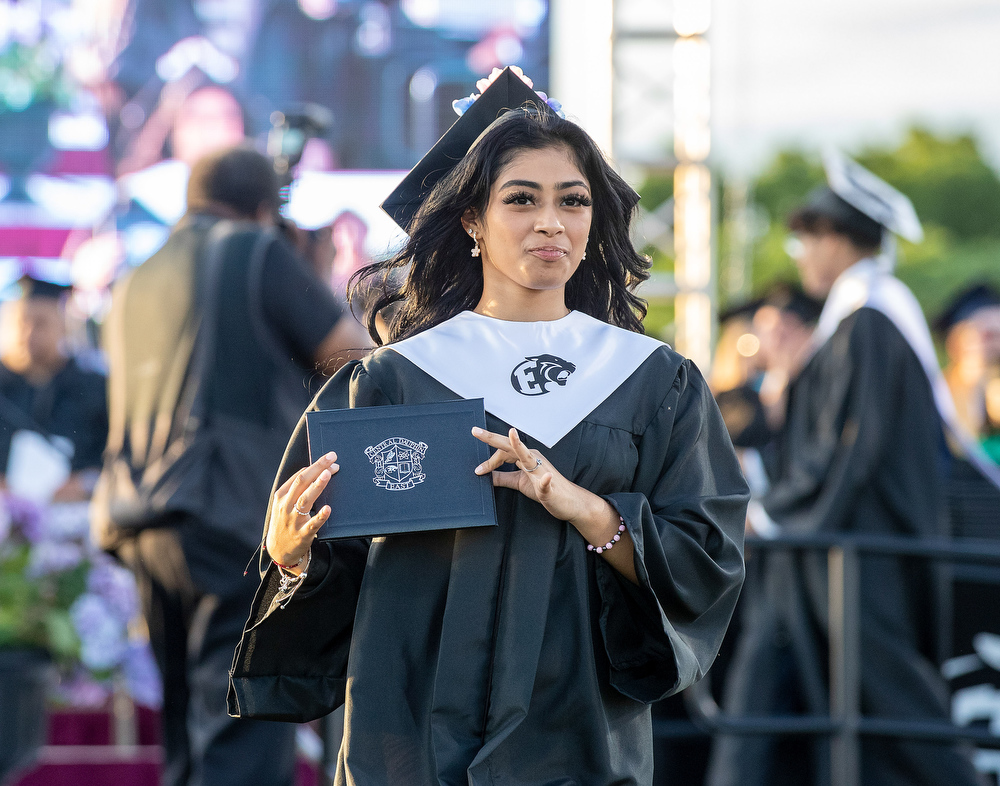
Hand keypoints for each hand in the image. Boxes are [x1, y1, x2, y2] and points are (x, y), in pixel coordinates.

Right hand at [266, 451, 337, 572]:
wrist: (279, 551)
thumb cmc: (285, 522)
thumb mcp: (284, 504)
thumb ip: (296, 490)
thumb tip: (316, 470)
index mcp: (281, 496)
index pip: (298, 476)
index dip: (315, 465)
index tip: (329, 459)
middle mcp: (285, 506)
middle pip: (301, 482)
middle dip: (318, 468)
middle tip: (332, 458)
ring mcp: (293, 520)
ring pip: (305, 499)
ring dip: (317, 485)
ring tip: (327, 473)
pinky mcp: (302, 534)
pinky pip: (313, 524)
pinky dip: (320, 516)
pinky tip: (328, 508)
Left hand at [472, 426, 592, 524]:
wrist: (569, 502)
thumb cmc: (546, 490)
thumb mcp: (519, 482)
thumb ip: (503, 477)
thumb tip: (486, 474)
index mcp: (525, 458)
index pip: (504, 453)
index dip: (489, 461)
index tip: (478, 470)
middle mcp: (533, 459)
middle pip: (511, 446)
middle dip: (493, 438)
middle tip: (475, 431)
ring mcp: (542, 471)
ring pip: (528, 457)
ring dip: (519, 446)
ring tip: (511, 434)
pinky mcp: (549, 486)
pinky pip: (546, 482)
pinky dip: (545, 479)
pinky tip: (546, 477)